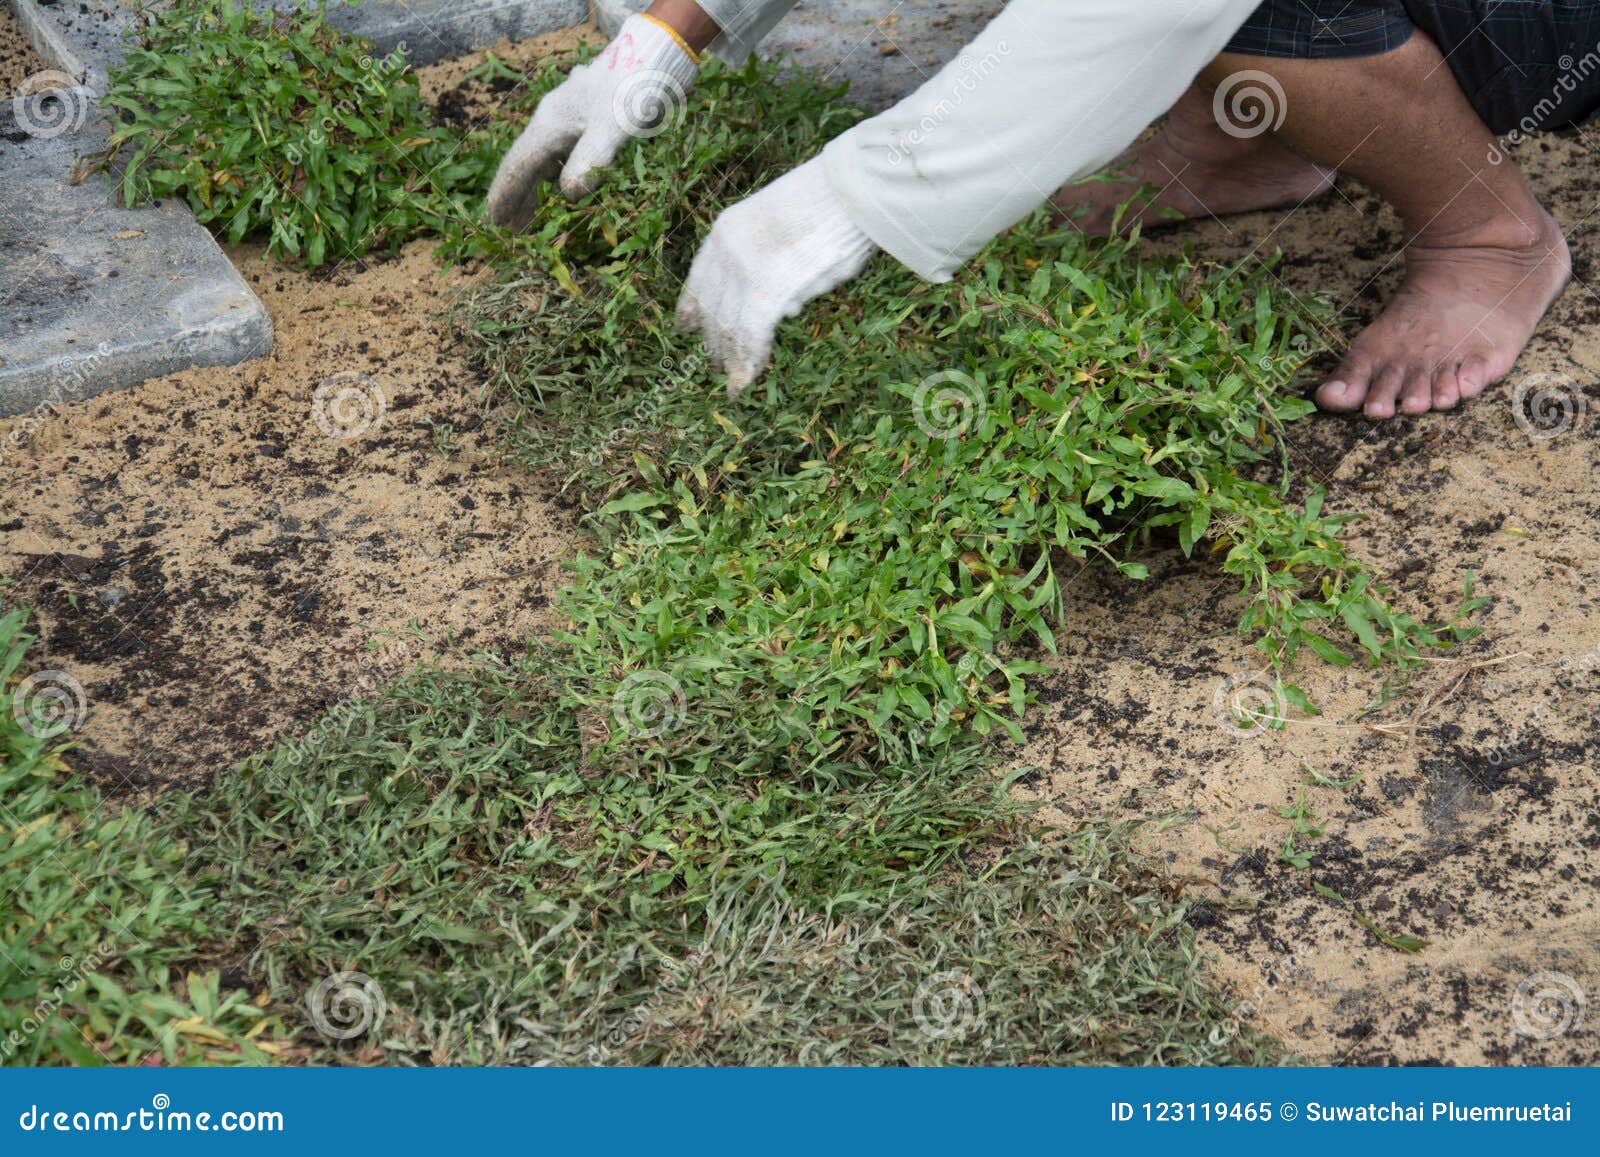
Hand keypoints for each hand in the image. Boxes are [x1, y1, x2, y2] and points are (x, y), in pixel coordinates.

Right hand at [485, 14, 700, 229]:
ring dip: (538, 188)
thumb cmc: (631, 90)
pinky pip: (563, 153)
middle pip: (529, 163)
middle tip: (512, 229)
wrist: (653, 56)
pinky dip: (558, 174)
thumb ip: (590, 160)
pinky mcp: (589, 120)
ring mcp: (571, 120)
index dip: (507, 193)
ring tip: (531, 217)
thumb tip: (568, 195)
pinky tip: (562, 188)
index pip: (520, 164)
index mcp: (550, 123)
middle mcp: (554, 121)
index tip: (496, 220)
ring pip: (546, 159)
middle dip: (520, 196)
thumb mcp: (612, 129)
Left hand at [675, 157, 877, 396]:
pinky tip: (746, 380)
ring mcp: (745, 269)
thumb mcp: (787, 230)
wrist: (852, 189)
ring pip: (726, 326)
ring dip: (730, 357)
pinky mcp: (768, 289)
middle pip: (710, 307)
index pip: (698, 277)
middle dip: (713, 341)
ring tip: (732, 380)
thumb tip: (786, 311)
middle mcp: (727, 248)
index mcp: (727, 228)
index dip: (691, 307)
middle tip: (716, 364)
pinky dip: (749, 361)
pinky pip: (751, 335)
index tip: (685, 328)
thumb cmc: (833, 205)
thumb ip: (775, 265)